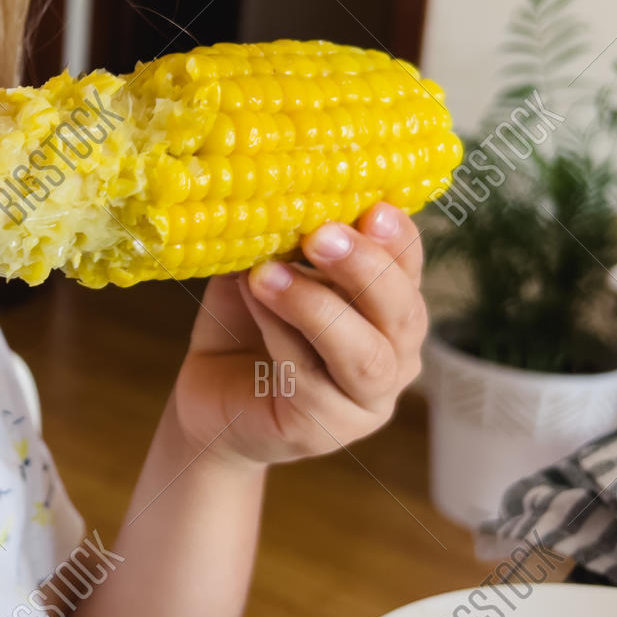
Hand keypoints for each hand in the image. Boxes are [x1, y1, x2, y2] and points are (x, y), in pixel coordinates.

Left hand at [173, 202, 427, 466]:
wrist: (207, 392)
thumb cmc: (245, 321)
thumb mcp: (267, 268)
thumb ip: (287, 239)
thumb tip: (281, 187)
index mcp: (389, 307)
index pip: (409, 268)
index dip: (398, 239)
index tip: (374, 206)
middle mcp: (394, 355)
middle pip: (401, 313)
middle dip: (365, 269)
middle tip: (322, 235)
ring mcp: (365, 400)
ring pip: (363, 355)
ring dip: (317, 308)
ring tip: (269, 274)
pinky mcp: (324, 428)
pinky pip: (311, 381)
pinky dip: (280, 337)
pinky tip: (255, 303)